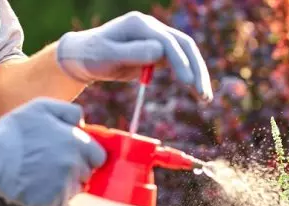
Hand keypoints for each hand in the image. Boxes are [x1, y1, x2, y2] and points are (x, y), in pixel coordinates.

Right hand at [0, 98, 105, 205]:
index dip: (87, 156)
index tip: (73, 155)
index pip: (99, 157)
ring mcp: (64, 186)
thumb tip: (84, 125)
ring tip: (42, 176)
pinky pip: (62, 205)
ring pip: (75, 191)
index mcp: (77, 143)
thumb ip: (70, 112)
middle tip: (52, 164)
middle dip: (75, 171)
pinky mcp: (52, 203)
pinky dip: (53, 201)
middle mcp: (75, 165)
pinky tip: (37, 188)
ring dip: (64, 187)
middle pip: (87, 175)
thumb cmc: (14, 130)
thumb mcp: (42, 107)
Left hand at [56, 11, 212, 100]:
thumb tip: (160, 51)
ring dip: (198, 75)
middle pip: (184, 46)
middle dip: (196, 70)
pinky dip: (190, 78)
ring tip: (205, 98)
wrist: (84, 56)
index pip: (167, 41)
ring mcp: (158, 39)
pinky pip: (181, 63)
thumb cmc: (93, 55)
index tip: (187, 83)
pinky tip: (197, 94)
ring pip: (187, 55)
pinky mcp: (160, 52)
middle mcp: (153, 28)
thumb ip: (133, 53)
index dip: (180, 61)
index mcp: (140, 24)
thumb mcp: (108, 55)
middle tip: (203, 94)